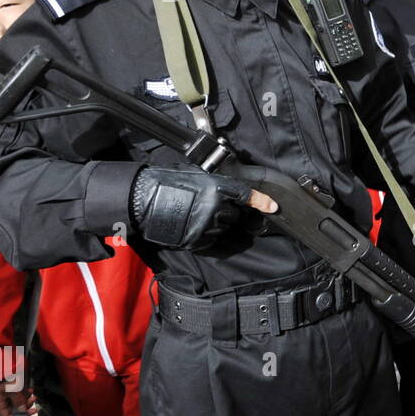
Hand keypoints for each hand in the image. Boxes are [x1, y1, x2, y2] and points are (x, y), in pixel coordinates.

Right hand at [0, 381, 35, 415]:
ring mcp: (2, 398)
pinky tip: (29, 391)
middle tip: (34, 407)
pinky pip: (16, 397)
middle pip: (14, 411)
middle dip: (25, 408)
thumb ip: (17, 400)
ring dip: (26, 401)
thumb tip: (23, 409)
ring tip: (33, 396)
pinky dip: (23, 395)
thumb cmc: (1, 377)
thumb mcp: (11, 389)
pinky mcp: (6, 393)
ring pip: (16, 404)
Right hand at [129, 165, 275, 249]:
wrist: (141, 199)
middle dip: (227, 212)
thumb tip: (228, 190)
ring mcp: (206, 225)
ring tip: (194, 215)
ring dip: (216, 224)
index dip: (261, 201)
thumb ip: (215, 183)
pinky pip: (211, 240)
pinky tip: (191, 226)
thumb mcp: (195, 175)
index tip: (273, 207)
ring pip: (224, 228)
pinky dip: (205, 235)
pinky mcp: (197, 240)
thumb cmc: (165, 182)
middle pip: (235, 215)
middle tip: (207, 206)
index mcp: (216, 186)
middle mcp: (215, 206)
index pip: (245, 195)